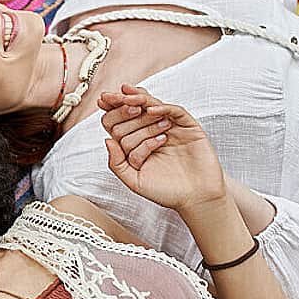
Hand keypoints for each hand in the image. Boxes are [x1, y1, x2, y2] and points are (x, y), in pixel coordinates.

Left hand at [99, 84, 227, 213]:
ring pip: (152, 106)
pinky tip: (152, 110)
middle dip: (125, 111)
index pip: (120, 121)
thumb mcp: (134, 180)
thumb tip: (107, 140)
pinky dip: (163, 108)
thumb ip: (118, 163)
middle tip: (125, 108)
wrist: (196, 199)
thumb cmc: (167, 191)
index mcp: (136, 142)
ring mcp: (171, 127)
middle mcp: (152, 131)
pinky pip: (175, 111)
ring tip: (130, 99)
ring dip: (139, 100)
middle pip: (133, 111)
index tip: (102, 102)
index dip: (111, 111)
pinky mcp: (189, 127)